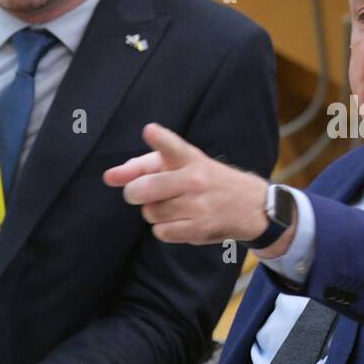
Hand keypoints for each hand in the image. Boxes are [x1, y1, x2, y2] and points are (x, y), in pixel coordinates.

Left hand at [104, 123, 272, 245]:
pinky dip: (164, 229)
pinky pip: (161, 232)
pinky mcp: (200, 229)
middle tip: (139, 194)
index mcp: (191, 159)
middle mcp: (195, 180)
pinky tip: (179, 221)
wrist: (253, 206)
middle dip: (134, 193)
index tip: (150, 131)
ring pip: (150, 212)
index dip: (160, 138)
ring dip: (153, 212)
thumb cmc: (209, 181)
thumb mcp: (187, 164)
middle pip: (145, 189)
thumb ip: (146, 165)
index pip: (173, 146)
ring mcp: (198, 206)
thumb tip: (111, 177)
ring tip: (171, 206)